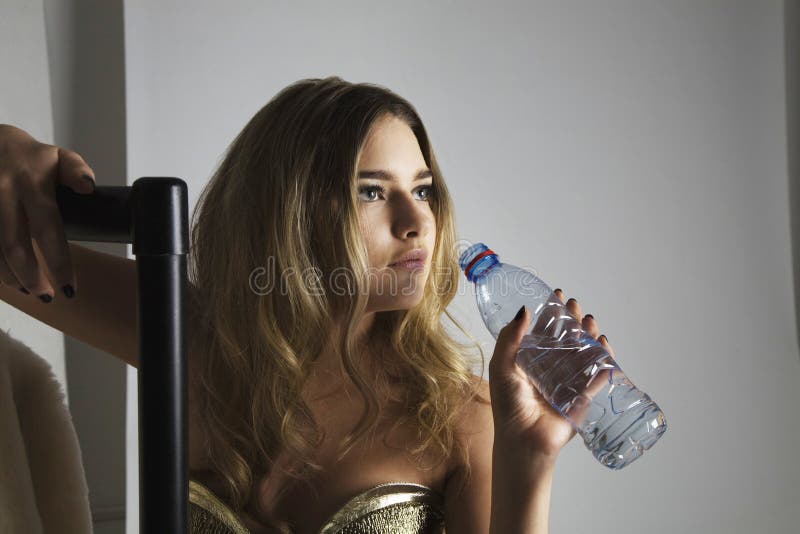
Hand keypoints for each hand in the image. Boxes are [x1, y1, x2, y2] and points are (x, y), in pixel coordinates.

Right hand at [0, 124, 95, 300]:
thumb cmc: (31, 156)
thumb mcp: (58, 156)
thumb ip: (77, 170)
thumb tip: (89, 187)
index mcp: (32, 184)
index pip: (48, 231)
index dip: (59, 264)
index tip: (70, 289)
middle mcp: (4, 194)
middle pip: (16, 247)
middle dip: (32, 278)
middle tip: (47, 296)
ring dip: (10, 277)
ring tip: (29, 291)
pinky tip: (7, 277)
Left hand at [488, 289, 615, 459]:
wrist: (523, 439)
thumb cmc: (508, 405)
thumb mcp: (501, 366)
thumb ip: (509, 338)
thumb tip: (524, 309)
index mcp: (530, 359)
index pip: (544, 330)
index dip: (551, 312)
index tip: (557, 295)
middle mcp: (550, 367)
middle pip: (566, 337)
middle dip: (573, 320)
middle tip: (575, 306)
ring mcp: (568, 381)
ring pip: (583, 352)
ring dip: (589, 335)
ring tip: (590, 322)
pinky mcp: (582, 396)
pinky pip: (597, 375)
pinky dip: (604, 360)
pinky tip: (604, 346)